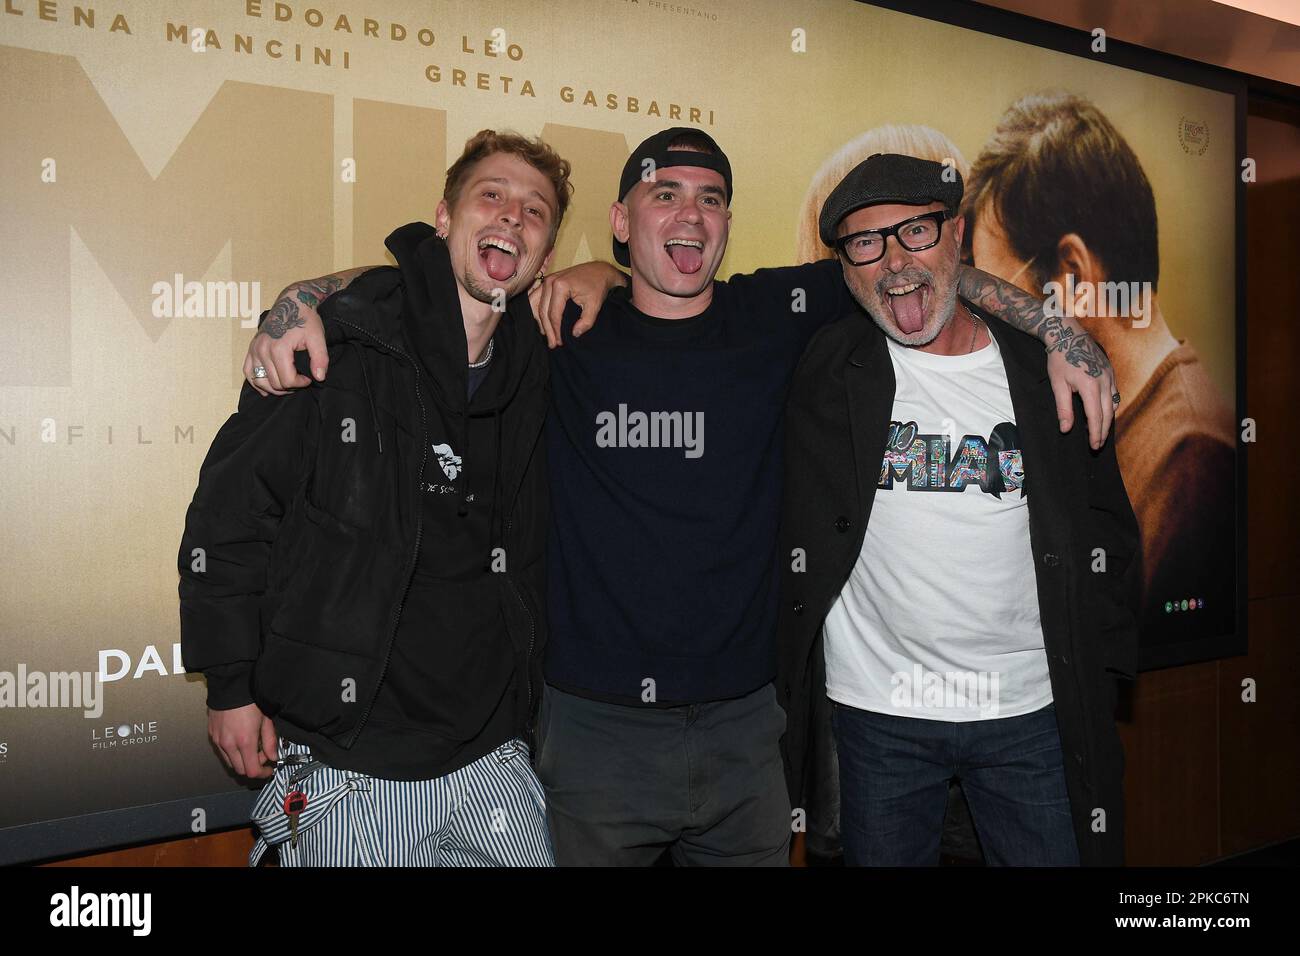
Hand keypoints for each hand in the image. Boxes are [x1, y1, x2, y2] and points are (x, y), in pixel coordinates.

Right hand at [208, 703, 277, 778]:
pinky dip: (233, 752)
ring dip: (242, 760)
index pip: (252, 771)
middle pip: (240, 770)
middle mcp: (229, 744)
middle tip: (263, 756)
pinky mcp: (212, 735)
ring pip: (230, 762)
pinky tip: (241, 740)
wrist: (231, 685)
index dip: (263, 773)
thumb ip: (270, 741)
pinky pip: (223, 751)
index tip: (269, 769)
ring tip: (252, 746)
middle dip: (253, 767)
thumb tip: (273, 756)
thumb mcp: (266, 719)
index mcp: (245, 741)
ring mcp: (218, 740)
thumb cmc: (250, 699)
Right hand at [244, 283, 329, 395]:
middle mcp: (262, 350)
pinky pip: (248, 371)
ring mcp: (254, 349)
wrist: (292, 302)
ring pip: (259, 381)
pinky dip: (256, 382)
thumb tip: (319, 378)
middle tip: (300, 380)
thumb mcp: (317, 338)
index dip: (300, 384)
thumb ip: (320, 359)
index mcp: (278, 349)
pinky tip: (267, 388)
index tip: (309, 378)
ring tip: (287, 384)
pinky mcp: (251, 347)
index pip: (287, 381)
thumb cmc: (305, 319)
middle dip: (289, 387)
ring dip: (273, 388)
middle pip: (274, 383)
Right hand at [527, 261, 626, 348]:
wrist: (599, 271)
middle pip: (542, 311)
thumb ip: (586, 321)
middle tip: (553, 344)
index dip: (556, 330)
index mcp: (560, 286)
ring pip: (535, 304)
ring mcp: (547, 280)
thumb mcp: (595, 304)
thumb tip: (574, 334)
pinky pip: (536, 298)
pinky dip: (537, 310)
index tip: (559, 342)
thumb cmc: (598, 286)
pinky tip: (542, 322)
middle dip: (547, 329)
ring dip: (539, 321)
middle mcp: (549, 282)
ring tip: (547, 335)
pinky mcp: (547, 282)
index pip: (553, 313)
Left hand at [1046, 331, 1116, 449]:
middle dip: (1103, 431)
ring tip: (1099, 432)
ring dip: (1108, 420)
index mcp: (1090, 386)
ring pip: (1113, 404)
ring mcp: (1110, 376)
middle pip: (1108, 413)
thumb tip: (1066, 429)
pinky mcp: (1111, 372)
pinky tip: (1103, 413)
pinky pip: (1114, 394)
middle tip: (1097, 445)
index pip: (1096, 417)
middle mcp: (1104, 381)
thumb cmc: (1060, 359)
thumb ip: (1063, 408)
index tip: (1093, 446)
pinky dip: (1110, 406)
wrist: (1068, 335)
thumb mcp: (1057, 385)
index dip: (1095, 433)